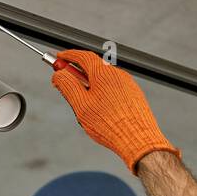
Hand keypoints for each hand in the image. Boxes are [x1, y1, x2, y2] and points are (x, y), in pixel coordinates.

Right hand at [51, 49, 179, 172]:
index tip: (59, 57)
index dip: (69, 55)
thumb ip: (67, 86)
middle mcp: (118, 75)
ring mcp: (128, 85)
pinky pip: (113, 88)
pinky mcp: (133, 95)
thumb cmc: (110, 125)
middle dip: (77, 71)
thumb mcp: (80, 105)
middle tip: (64, 80)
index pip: (83, 56)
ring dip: (89, 84)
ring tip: (82, 104)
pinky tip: (99, 110)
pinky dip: (101, 92)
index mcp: (104, 74)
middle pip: (94, 66)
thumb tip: (59, 75)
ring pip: (103, 79)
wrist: (138, 140)